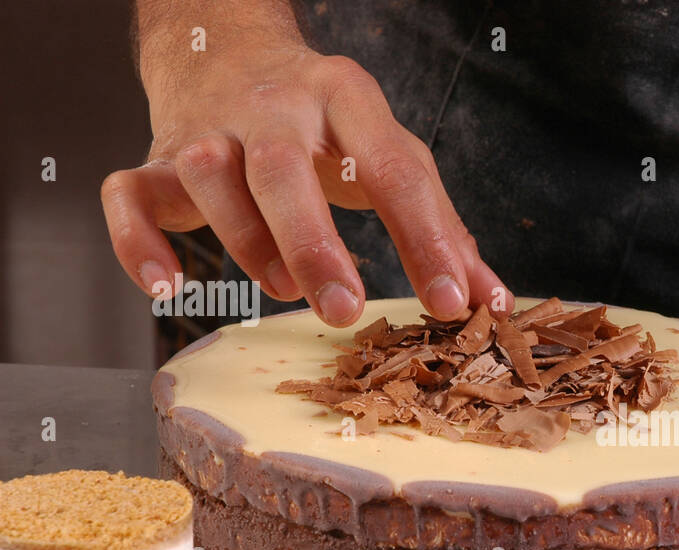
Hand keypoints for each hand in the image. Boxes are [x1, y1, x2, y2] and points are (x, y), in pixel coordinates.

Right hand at [102, 20, 510, 325]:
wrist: (227, 48)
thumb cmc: (327, 125)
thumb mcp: (390, 154)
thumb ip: (442, 228)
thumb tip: (491, 302)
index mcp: (347, 98)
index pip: (393, 169)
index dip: (426, 241)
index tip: (450, 304)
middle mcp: (272, 107)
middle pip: (284, 169)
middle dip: (313, 243)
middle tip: (346, 310)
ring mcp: (207, 129)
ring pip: (207, 176)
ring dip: (243, 240)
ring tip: (280, 287)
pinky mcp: (155, 157)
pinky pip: (125, 196)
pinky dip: (137, 244)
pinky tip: (167, 287)